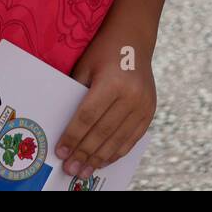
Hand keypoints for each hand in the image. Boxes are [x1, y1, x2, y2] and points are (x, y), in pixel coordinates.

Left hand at [55, 21, 156, 178]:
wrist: (134, 39)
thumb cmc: (103, 51)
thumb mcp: (85, 68)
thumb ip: (76, 97)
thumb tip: (63, 131)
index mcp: (112, 82)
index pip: (88, 117)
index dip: (73, 137)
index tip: (61, 152)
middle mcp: (131, 94)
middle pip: (103, 132)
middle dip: (84, 153)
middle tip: (70, 170)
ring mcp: (144, 104)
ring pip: (118, 139)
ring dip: (99, 158)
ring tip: (84, 172)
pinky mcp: (150, 110)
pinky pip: (132, 138)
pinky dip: (117, 152)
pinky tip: (103, 161)